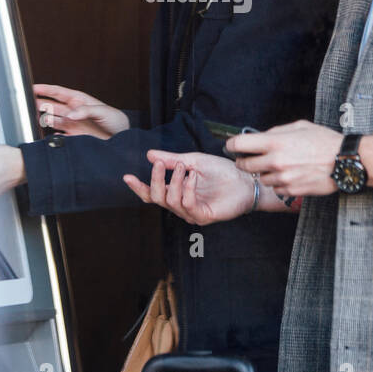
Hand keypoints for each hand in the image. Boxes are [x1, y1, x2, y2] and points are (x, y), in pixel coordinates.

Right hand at [33, 83, 128, 139]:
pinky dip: (52, 137)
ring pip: (51, 120)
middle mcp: (72, 112)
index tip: (32, 87)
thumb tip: (70, 115)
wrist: (122, 139)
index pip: (57, 92)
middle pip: (50, 106)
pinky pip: (58, 136)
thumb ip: (86, 111)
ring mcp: (71, 124)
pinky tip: (48, 137)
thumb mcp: (103, 111)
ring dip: (43, 120)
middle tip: (27, 105)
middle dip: (38, 104)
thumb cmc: (115, 120)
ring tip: (35, 120)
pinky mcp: (73, 137)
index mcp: (78, 100)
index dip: (44, 89)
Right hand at [123, 149, 253, 225]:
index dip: (139, 187)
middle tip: (159, 164)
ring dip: (174, 181)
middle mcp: (181, 204)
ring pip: (170, 201)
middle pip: (157, 198)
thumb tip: (149, 155)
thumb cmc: (222, 171)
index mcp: (177, 192)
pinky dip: (186, 188)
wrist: (245, 179)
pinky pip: (187, 204)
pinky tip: (192, 177)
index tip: (127, 176)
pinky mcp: (203, 216)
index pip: (152, 194)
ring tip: (184, 167)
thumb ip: (171, 160)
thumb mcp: (193, 160)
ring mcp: (192, 212)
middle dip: (155, 180)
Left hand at [226, 119, 341, 197]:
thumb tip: (259, 137)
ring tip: (279, 166)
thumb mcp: (299, 126)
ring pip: (261, 178)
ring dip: (264, 173)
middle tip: (249, 159)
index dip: (232, 145)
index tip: (232, 146)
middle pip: (244, 165)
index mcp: (275, 142)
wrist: (344, 161)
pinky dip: (279, 183)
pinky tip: (290, 175)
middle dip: (244, 161)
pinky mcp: (291, 190)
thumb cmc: (324, 141)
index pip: (240, 144)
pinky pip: (276, 188)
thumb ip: (276, 132)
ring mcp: (283, 178)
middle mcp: (275, 161)